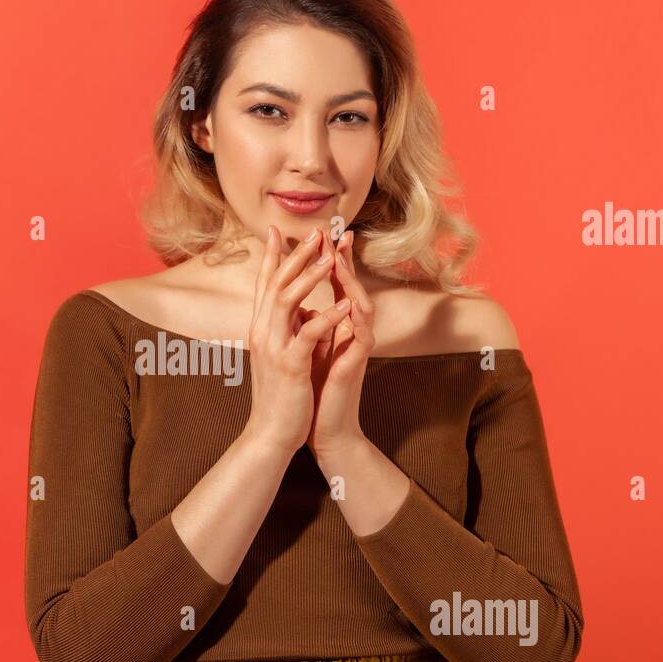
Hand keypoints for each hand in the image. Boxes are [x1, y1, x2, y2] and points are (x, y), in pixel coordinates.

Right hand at [242, 225, 351, 455]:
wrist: (270, 434)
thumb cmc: (280, 397)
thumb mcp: (281, 357)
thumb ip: (291, 330)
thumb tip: (305, 310)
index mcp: (260, 330)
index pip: (265, 285)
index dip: (272, 256)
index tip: (278, 230)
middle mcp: (262, 333)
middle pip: (276, 284)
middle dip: (296, 256)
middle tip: (314, 233)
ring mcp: (274, 349)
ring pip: (288, 302)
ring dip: (310, 277)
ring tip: (330, 258)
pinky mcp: (290, 366)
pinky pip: (308, 334)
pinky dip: (326, 318)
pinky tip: (343, 306)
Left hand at [299, 228, 374, 460]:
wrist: (320, 429)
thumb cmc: (312, 390)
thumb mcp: (304, 348)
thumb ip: (308, 324)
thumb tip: (301, 301)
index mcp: (335, 326)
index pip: (334, 285)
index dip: (328, 259)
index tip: (317, 233)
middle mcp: (349, 331)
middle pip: (351, 286)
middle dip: (344, 259)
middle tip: (338, 232)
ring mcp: (356, 346)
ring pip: (360, 304)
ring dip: (350, 280)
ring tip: (338, 257)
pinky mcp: (357, 363)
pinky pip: (361, 334)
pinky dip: (355, 316)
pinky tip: (350, 301)